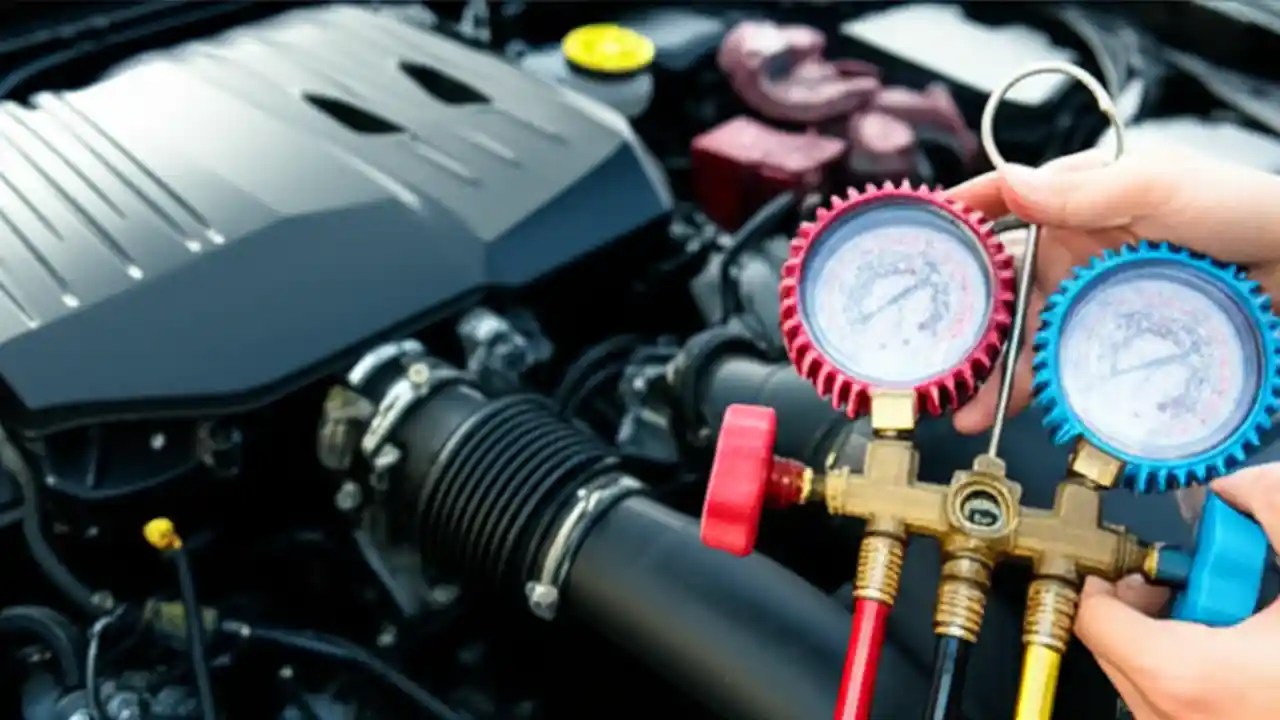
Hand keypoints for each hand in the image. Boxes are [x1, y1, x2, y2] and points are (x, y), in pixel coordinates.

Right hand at [946, 148, 1279, 434]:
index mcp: (1076, 197)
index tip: (908, 249)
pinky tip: (1016, 412)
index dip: (950, 224)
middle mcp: (1072, 246)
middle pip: (999, 284)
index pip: (997, 205)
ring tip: (962, 407)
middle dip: (960, 319)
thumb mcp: (1160, 187)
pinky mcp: (1111, 339)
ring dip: (990, 371)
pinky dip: (1036, 390)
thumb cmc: (1243, 208)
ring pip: (1025, 334)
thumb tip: (1006, 184)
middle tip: (928, 354)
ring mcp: (1089, 296)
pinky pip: (1062, 365)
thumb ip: (1083, 192)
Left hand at [1075, 465, 1279, 718]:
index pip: (1095, 618)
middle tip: (1197, 584)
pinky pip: (1174, 703)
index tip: (1140, 561)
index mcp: (1187, 675)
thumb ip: (1271, 505)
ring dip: (1173, 639)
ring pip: (1144, 678)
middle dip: (1147, 606)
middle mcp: (1176, 719)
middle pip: (1113, 648)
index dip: (1111, 576)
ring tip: (1233, 622)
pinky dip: (1194, 671)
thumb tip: (1236, 490)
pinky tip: (1249, 654)